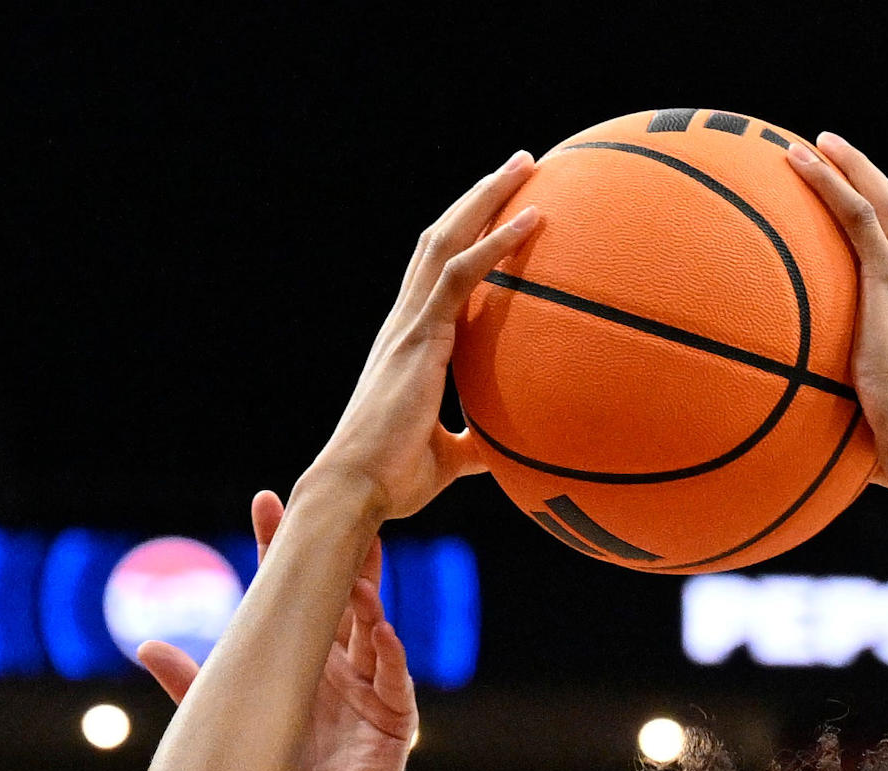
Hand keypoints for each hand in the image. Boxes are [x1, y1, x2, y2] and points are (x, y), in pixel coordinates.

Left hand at [139, 491, 416, 770]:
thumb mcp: (229, 719)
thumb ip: (190, 681)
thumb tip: (146, 645)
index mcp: (302, 657)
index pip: (291, 591)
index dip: (278, 548)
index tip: (265, 502)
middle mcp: (337, 665)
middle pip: (338, 595)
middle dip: (337, 551)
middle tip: (331, 507)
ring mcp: (368, 689)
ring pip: (372, 627)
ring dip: (367, 593)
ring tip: (356, 566)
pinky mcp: (392, 723)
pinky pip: (394, 680)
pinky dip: (388, 654)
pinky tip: (380, 628)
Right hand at [308, 153, 541, 525]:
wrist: (355, 489)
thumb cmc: (391, 481)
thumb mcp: (445, 459)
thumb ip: (473, 444)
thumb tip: (505, 450)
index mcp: (408, 343)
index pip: (436, 274)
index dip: (464, 236)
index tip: (497, 209)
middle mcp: (405, 322)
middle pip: (441, 240)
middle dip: (478, 198)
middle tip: (519, 165)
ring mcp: (410, 325)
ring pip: (447, 240)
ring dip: (486, 197)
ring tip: (524, 164)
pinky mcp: (420, 337)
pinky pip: (461, 275)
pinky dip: (496, 242)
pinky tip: (532, 219)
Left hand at [782, 134, 887, 491]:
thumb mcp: (887, 439)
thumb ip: (861, 438)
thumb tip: (821, 472)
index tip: (886, 223)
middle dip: (878, 184)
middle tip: (846, 162)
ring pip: (882, 202)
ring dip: (851, 166)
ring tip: (817, 143)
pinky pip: (855, 214)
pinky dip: (829, 180)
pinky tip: (797, 157)